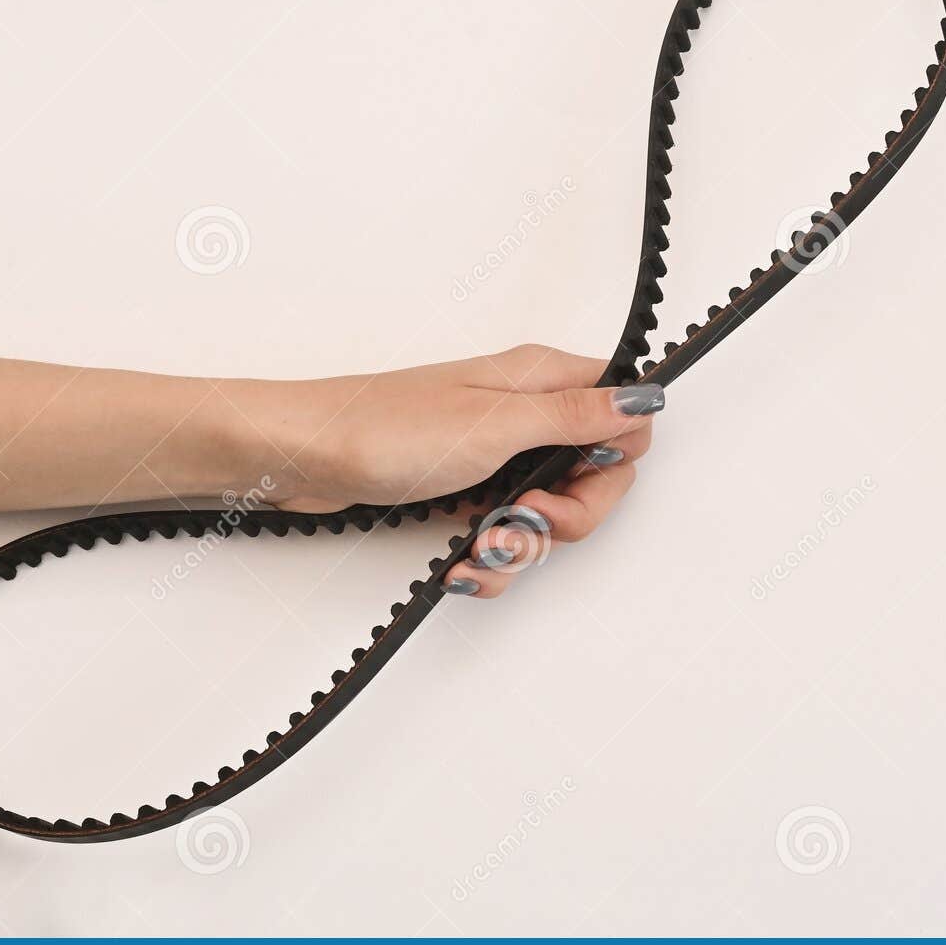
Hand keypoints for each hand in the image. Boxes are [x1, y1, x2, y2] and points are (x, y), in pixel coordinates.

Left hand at [229, 344, 662, 599]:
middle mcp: (524, 413)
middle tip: (527, 519)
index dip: (614, 461)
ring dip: (524, 545)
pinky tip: (462, 564)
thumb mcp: (495, 424)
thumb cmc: (384, 428)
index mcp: (540, 380)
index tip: (575, 482)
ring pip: (550, 513)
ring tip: (482, 546)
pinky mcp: (466, 489)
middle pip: (594, 475)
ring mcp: (496, 454)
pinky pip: (506, 532)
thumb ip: (576, 416)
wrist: (301, 455)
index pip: (623, 416)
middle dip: (570, 516)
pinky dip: (490, 559)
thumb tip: (644, 399)